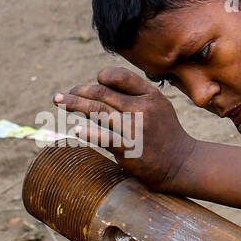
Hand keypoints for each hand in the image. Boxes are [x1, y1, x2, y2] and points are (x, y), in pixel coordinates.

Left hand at [53, 67, 197, 192]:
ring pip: (98, 110)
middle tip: (62, 96)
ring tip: (58, 101)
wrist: (182, 164)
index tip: (94, 84)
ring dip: (74, 104)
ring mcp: (136, 129)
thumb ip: (133, 95)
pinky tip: (77, 130)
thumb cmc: (164, 134)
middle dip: (78, 91)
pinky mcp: (131, 149)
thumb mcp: (158, 107)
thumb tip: (95, 87)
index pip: (120, 76)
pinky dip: (89, 133)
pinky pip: (105, 138)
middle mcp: (144, 109)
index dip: (102, 77)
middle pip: (102, 93)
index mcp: (150, 95)